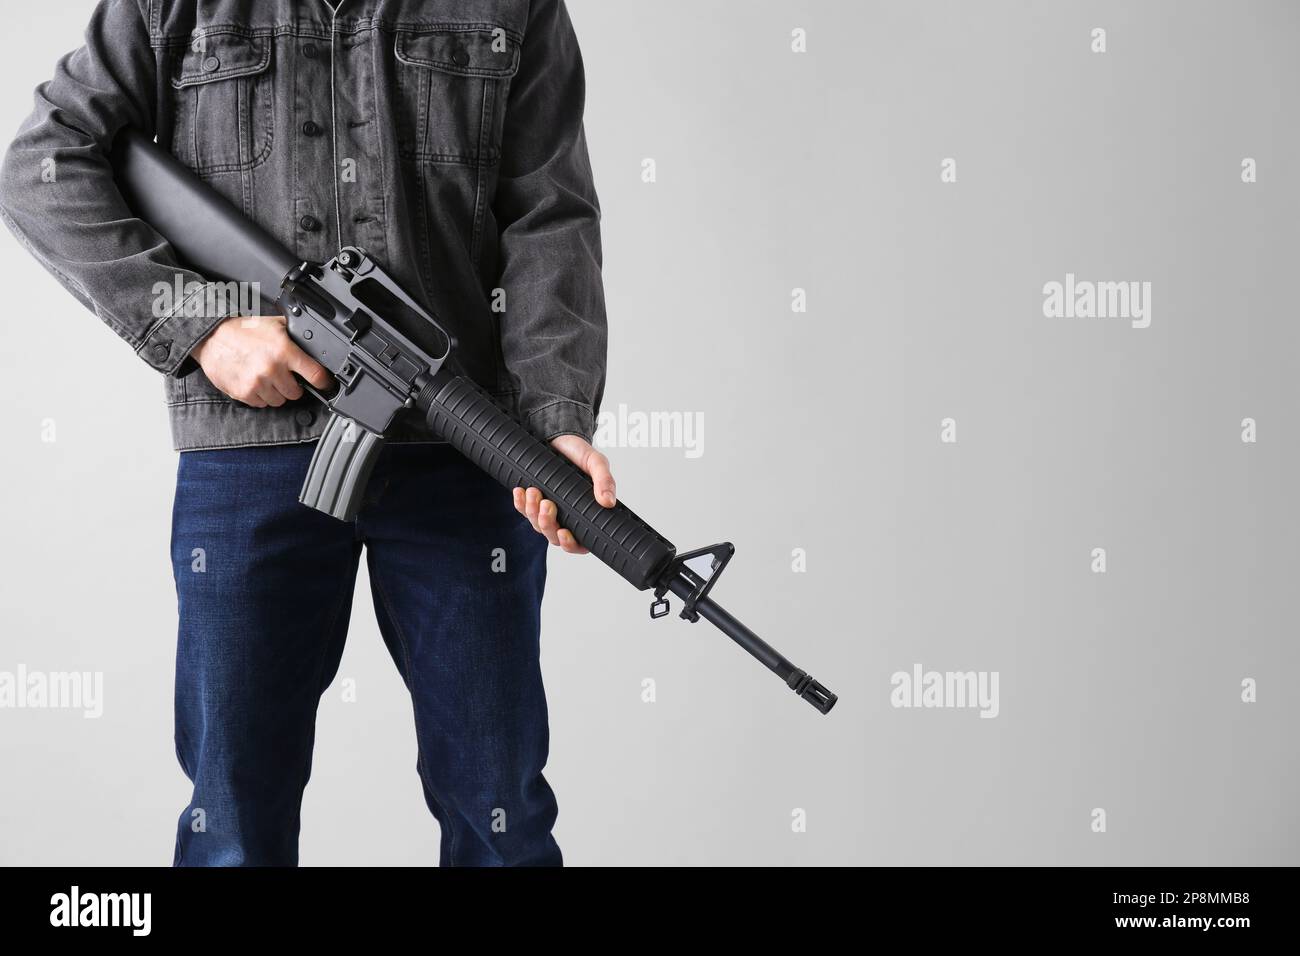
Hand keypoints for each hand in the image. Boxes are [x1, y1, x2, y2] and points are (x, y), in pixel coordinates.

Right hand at [192, 315, 331, 407]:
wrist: (211, 338)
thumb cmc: (243, 331)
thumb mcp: (275, 325)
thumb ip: (296, 335)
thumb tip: (316, 344)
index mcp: (284, 351)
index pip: (315, 375)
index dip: (323, 381)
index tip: (324, 384)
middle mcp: (272, 369)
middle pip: (297, 393)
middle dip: (293, 386)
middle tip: (285, 376)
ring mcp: (257, 383)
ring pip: (280, 401)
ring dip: (277, 393)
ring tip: (268, 378)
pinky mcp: (243, 393)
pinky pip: (262, 404)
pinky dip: (261, 396)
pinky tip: (256, 382)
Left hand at [513, 435, 615, 554]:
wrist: (560, 436)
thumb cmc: (581, 453)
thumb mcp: (596, 463)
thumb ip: (605, 481)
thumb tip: (609, 502)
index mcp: (585, 514)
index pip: (580, 543)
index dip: (571, 544)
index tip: (564, 533)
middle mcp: (567, 516)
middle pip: (554, 536)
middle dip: (547, 524)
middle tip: (547, 503)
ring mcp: (548, 510)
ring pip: (538, 525)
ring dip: (532, 512)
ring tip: (533, 491)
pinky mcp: (533, 500)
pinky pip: (523, 510)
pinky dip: (520, 503)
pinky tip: (520, 492)